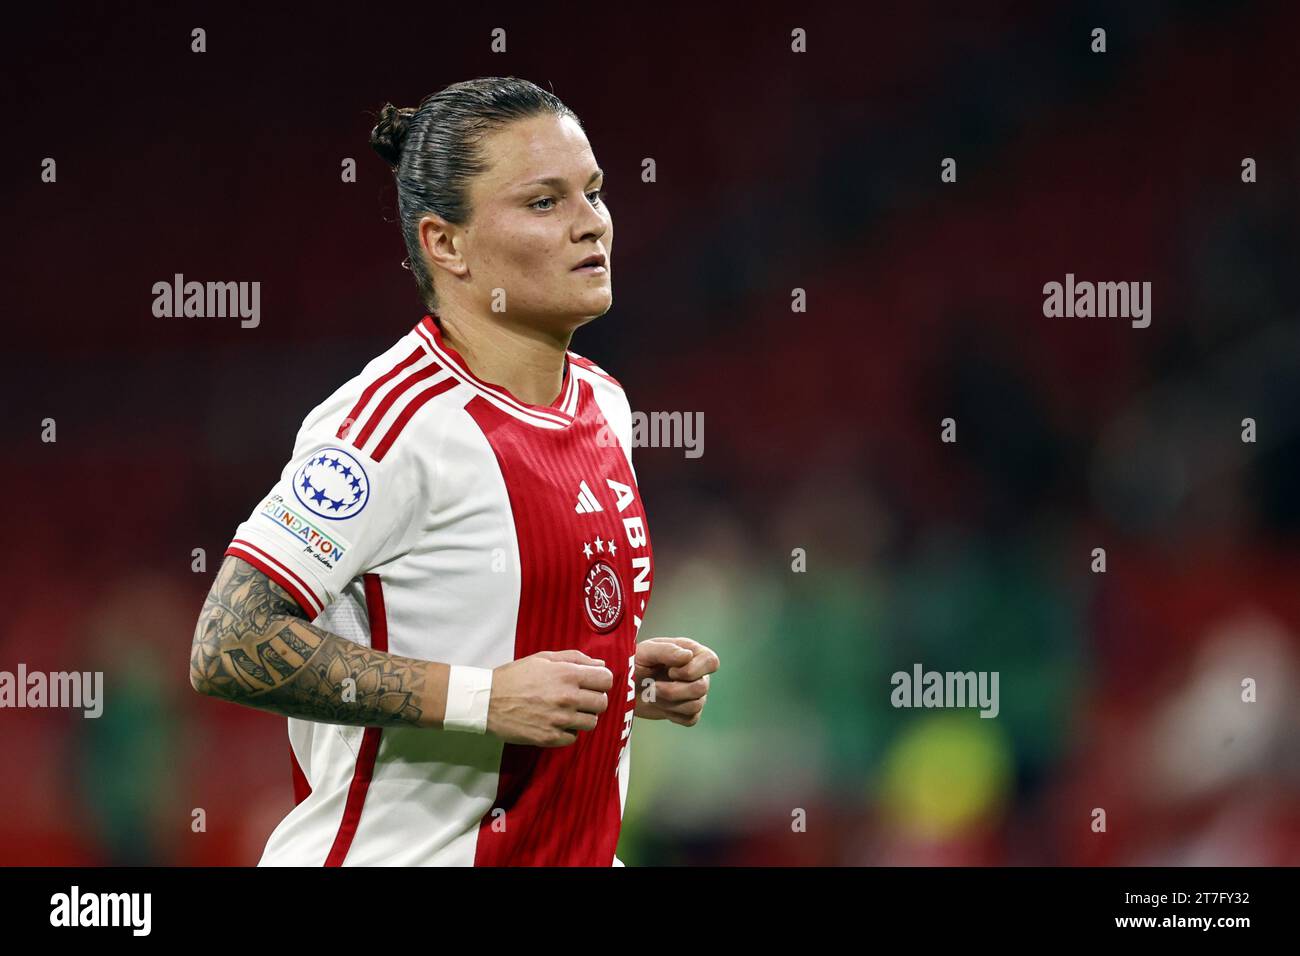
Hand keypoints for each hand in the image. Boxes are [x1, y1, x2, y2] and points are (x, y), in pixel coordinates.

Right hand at [486, 650, 612, 746]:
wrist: (486, 701)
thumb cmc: (515, 676)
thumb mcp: (543, 658)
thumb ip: (574, 658)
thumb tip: (600, 664)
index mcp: (567, 674)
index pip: (606, 679)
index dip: (601, 681)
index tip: (593, 683)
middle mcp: (567, 697)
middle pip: (602, 702)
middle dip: (594, 699)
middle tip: (580, 698)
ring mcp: (559, 719)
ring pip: (591, 722)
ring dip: (583, 717)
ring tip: (568, 711)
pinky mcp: (550, 738)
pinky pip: (573, 738)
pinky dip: (568, 732)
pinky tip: (555, 723)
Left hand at [632, 637, 718, 725]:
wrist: (622, 687)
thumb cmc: (633, 664)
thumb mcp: (645, 652)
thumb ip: (666, 651)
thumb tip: (687, 656)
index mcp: (692, 652)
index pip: (711, 662)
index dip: (692, 670)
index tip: (670, 671)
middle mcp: (697, 672)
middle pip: (701, 687)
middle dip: (673, 690)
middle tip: (652, 687)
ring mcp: (694, 693)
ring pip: (696, 705)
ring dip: (669, 702)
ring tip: (652, 694)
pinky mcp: (688, 711)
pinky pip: (691, 719)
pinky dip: (672, 714)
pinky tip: (660, 705)